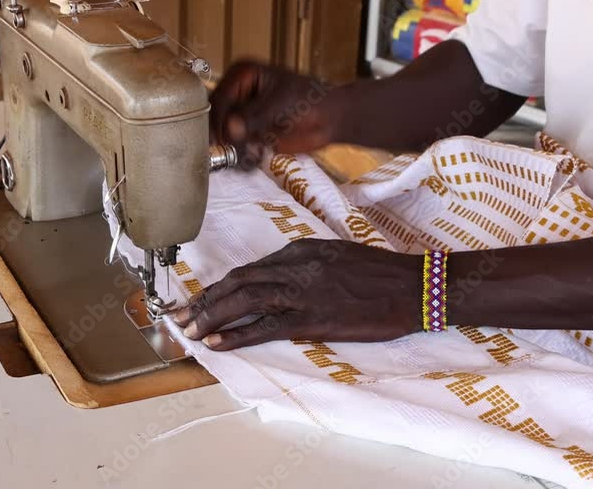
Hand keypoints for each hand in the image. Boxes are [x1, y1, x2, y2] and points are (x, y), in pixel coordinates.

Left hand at [171, 239, 422, 350]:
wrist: (412, 287)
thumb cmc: (380, 274)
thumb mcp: (336, 256)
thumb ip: (305, 265)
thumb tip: (279, 279)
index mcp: (300, 249)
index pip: (249, 269)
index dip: (219, 286)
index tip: (200, 299)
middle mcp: (295, 265)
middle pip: (237, 281)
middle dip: (204, 300)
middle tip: (180, 316)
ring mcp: (302, 291)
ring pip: (243, 300)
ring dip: (209, 315)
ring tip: (187, 330)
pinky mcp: (312, 318)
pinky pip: (265, 326)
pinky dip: (236, 334)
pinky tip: (216, 342)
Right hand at [210, 61, 338, 168]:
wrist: (330, 119)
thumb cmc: (310, 100)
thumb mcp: (280, 104)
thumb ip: (254, 117)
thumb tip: (229, 129)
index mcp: (241, 75)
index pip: (219, 99)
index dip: (220, 120)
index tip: (227, 138)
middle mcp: (236, 94)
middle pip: (215, 119)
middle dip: (226, 137)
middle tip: (240, 150)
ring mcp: (240, 116)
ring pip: (222, 137)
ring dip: (234, 150)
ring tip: (255, 153)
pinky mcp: (247, 135)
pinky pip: (234, 149)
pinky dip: (242, 157)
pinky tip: (259, 156)